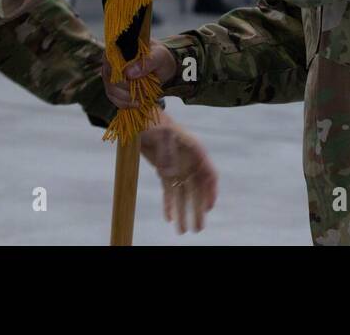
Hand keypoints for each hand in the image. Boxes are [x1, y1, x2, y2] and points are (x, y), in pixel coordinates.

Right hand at [103, 43, 176, 108]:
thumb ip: (147, 62)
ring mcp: (110, 76)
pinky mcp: (114, 88)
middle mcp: (110, 62)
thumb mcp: (160, 56)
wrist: (163, 66)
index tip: (135, 81)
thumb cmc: (160, 57)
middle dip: (127, 89)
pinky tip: (137, 103)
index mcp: (119, 49)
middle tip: (144, 90)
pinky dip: (125, 104)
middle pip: (110, 79)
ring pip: (111, 91)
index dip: (121, 75)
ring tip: (142, 97)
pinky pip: (114, 99)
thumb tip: (129, 73)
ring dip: (127, 98)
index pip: (110, 62)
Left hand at [138, 113, 218, 232]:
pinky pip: (169, 192)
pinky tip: (169, 219)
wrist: (138, 117)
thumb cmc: (153, 121)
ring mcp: (178, 168)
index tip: (208, 208)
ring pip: (184, 195)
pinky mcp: (164, 172)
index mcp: (195, 150)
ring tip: (183, 231)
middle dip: (198, 210)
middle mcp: (189, 162)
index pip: (209, 174)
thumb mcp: (160, 132)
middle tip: (198, 230)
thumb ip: (165, 151)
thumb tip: (168, 173)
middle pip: (197, 190)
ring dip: (184, 212)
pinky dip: (169, 205)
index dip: (210, 192)